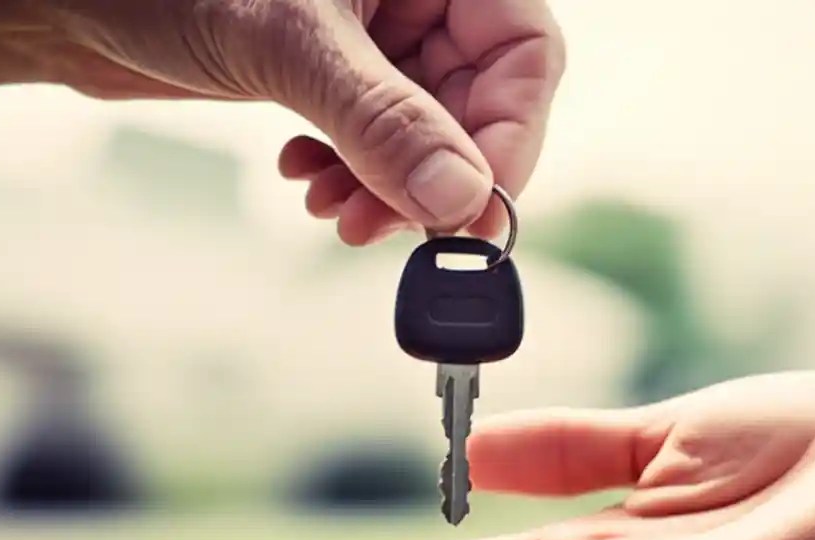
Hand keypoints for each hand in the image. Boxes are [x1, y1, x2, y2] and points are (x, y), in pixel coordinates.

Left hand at [0, 0, 564, 243]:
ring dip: (393, 186)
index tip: (474, 211)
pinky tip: (309, 180)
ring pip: (431, 131)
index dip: (509, 138)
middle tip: (388, 228)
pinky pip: (382, 138)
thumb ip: (382, 122)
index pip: (524, 53)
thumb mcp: (290, 46)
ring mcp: (380, 36)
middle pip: (480, 102)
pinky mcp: (341, 72)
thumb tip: (462, 200)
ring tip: (338, 212)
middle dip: (435, 175)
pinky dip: (356, 173)